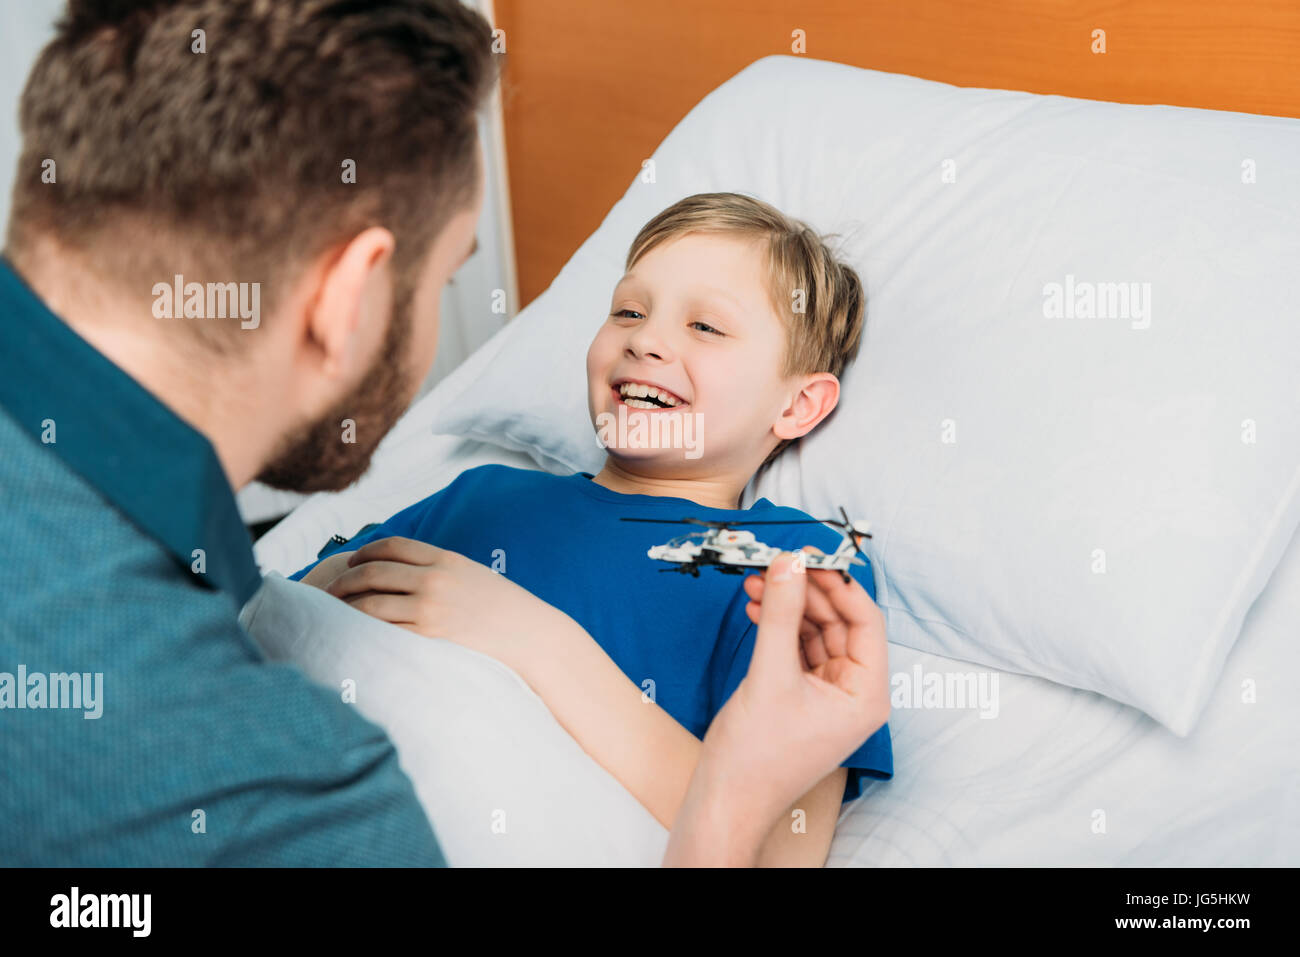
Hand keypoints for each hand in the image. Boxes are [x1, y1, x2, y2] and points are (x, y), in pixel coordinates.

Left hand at [321, 536, 573, 668]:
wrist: (529, 635)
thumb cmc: (504, 608)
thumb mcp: (473, 574)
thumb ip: (442, 569)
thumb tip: (410, 573)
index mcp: (445, 558)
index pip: (393, 546)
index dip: (366, 552)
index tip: (354, 560)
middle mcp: (433, 579)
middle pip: (373, 571)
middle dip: (346, 579)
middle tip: (332, 589)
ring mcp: (429, 608)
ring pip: (370, 602)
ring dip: (346, 607)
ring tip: (334, 614)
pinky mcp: (427, 636)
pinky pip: (383, 631)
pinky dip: (363, 631)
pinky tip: (354, 635)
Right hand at [672, 552, 889, 859]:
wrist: (726, 801)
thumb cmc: (756, 757)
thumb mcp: (770, 674)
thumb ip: (783, 614)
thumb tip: (789, 565)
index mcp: (866, 695)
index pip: (866, 621)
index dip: (838, 584)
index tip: (810, 556)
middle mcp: (854, 694)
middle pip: (838, 623)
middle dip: (806, 592)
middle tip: (777, 563)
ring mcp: (828, 696)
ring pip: (815, 633)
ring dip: (788, 606)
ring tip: (758, 582)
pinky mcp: (802, 696)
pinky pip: (797, 649)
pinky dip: (779, 627)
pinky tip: (757, 608)